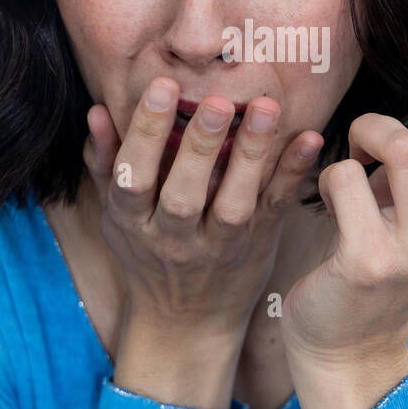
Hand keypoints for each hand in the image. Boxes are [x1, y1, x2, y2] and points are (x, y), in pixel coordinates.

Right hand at [83, 77, 323, 338]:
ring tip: (265, 108)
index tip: (161, 85)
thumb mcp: (116, 215)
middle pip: (184, 195)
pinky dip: (293, 173)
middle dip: (199, 148)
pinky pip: (275, 208)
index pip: (133, 178)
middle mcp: (175, 238)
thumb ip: (105, 161)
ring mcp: (220, 245)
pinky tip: (311, 138)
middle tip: (217, 103)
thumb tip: (97, 110)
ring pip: (234, 204)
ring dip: (250, 156)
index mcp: (134, 224)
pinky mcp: (258, 245)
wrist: (186, 323)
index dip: (144, 134)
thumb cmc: (146, 255)